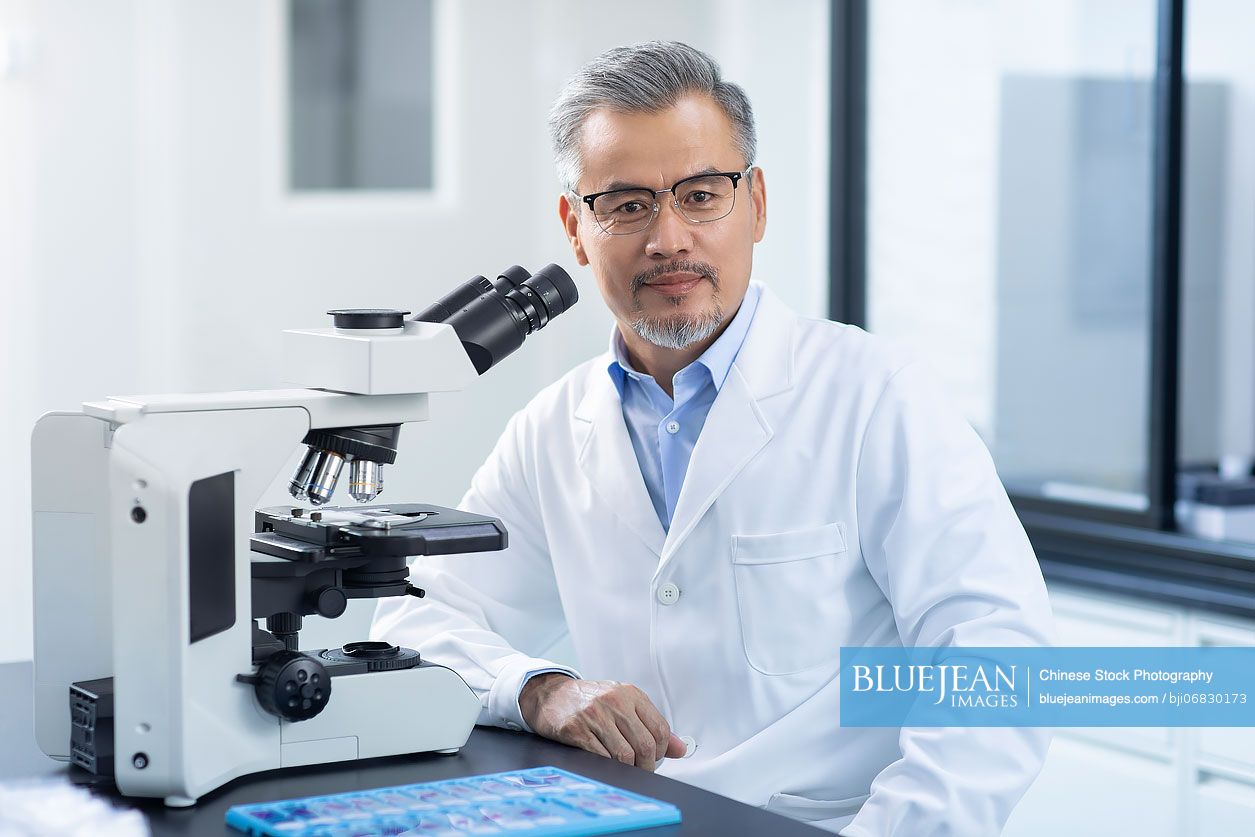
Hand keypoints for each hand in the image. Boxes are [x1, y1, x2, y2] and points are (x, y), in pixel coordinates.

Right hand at [519, 674, 685, 769]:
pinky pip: (600, 757)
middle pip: (644, 745)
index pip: (659, 728)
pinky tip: (606, 765)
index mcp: (630, 694)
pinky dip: (607, 767)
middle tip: (640, 770)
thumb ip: (651, 725)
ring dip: (628, 770)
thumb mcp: (623, 705)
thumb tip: (681, 749)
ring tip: (625, 770)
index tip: (653, 758)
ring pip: (624, 755)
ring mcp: (594, 714)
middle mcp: (614, 701)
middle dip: (646, 765)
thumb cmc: (590, 702)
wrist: (551, 696)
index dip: (661, 751)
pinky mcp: (576, 729)